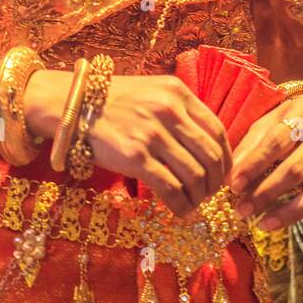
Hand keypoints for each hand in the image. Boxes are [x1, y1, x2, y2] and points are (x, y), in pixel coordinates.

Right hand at [34, 73, 231, 217]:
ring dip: (200, 196)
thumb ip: (180, 111)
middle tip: (210, 194)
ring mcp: (153, 134)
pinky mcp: (136, 157)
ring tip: (194, 203)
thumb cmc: (116, 101)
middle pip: (211, 156)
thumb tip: (206, 145)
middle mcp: (170, 111)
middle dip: (216, 182)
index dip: (226, 158)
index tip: (223, 174)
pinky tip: (180, 210)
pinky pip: (170, 189)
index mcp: (178, 93)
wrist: (76, 104)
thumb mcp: (153, 92)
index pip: (218, 131)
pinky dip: (181, 205)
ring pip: (195, 175)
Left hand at [227, 95, 302, 240]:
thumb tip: (230, 177)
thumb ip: (250, 146)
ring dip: (291, 212)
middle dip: (266, 193)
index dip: (254, 165)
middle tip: (242, 211)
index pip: (276, 141)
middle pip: (296, 169)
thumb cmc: (288, 122)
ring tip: (265, 225)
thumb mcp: (268, 122)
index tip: (233, 185)